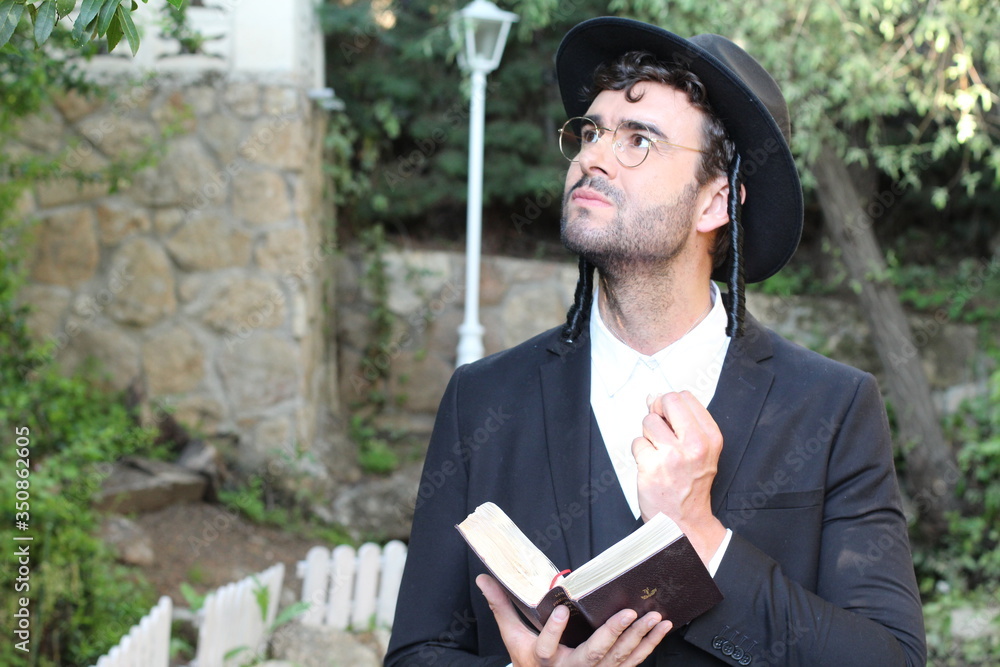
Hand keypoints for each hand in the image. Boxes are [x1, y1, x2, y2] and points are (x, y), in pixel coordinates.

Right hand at [476, 574, 670, 665]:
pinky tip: (661, 628)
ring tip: (654, 616)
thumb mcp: (513, 637)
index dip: (553, 631)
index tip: (560, 610)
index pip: (546, 647)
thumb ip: (501, 606)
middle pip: (593, 655)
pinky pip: (633, 662)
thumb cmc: (529, 661)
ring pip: (620, 659)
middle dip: (612, 635)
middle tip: (628, 613)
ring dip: (639, 638)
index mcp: (544, 661)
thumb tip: (484, 578)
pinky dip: (649, 645)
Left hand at [631, 391, 725, 564]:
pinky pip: (637, 443)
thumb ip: (679, 422)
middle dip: (658, 413)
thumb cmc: (690, 486)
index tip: (671, 420)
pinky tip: (652, 466)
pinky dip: (640, 453)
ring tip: (659, 454)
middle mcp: (694, 445)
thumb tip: (654, 397)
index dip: (671, 405)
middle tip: (661, 433)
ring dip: (648, 436)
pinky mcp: (652, 466)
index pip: (685, 397)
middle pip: (666, 401)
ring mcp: (672, 455)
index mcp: (710, 438)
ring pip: (648, 422)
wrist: (683, 520)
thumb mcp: (698, 450)